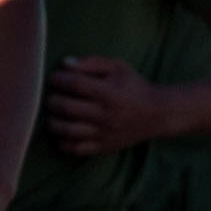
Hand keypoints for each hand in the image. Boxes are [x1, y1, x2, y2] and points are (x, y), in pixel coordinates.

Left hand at [47, 53, 168, 153]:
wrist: (157, 114)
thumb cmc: (134, 87)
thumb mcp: (118, 67)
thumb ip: (92, 62)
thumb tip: (64, 64)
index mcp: (109, 92)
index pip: (74, 84)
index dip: (59, 79)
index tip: (56, 78)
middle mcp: (105, 114)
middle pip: (66, 107)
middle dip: (52, 100)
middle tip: (53, 96)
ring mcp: (103, 133)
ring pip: (67, 130)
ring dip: (53, 122)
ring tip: (54, 115)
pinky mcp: (103, 147)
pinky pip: (75, 149)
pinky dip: (63, 142)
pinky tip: (64, 132)